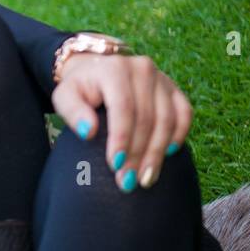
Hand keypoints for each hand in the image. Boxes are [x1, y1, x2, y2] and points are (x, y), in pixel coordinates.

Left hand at [51, 50, 192, 191]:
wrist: (97, 71)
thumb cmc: (79, 90)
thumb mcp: (65, 97)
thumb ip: (72, 112)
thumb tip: (88, 132)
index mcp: (115, 70)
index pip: (123, 107)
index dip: (121, 138)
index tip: (115, 165)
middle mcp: (143, 70)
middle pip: (147, 117)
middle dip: (138, 153)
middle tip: (128, 181)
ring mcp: (162, 79)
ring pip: (167, 119)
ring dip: (157, 152)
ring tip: (146, 178)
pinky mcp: (174, 89)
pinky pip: (184, 114)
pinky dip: (178, 135)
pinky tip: (168, 155)